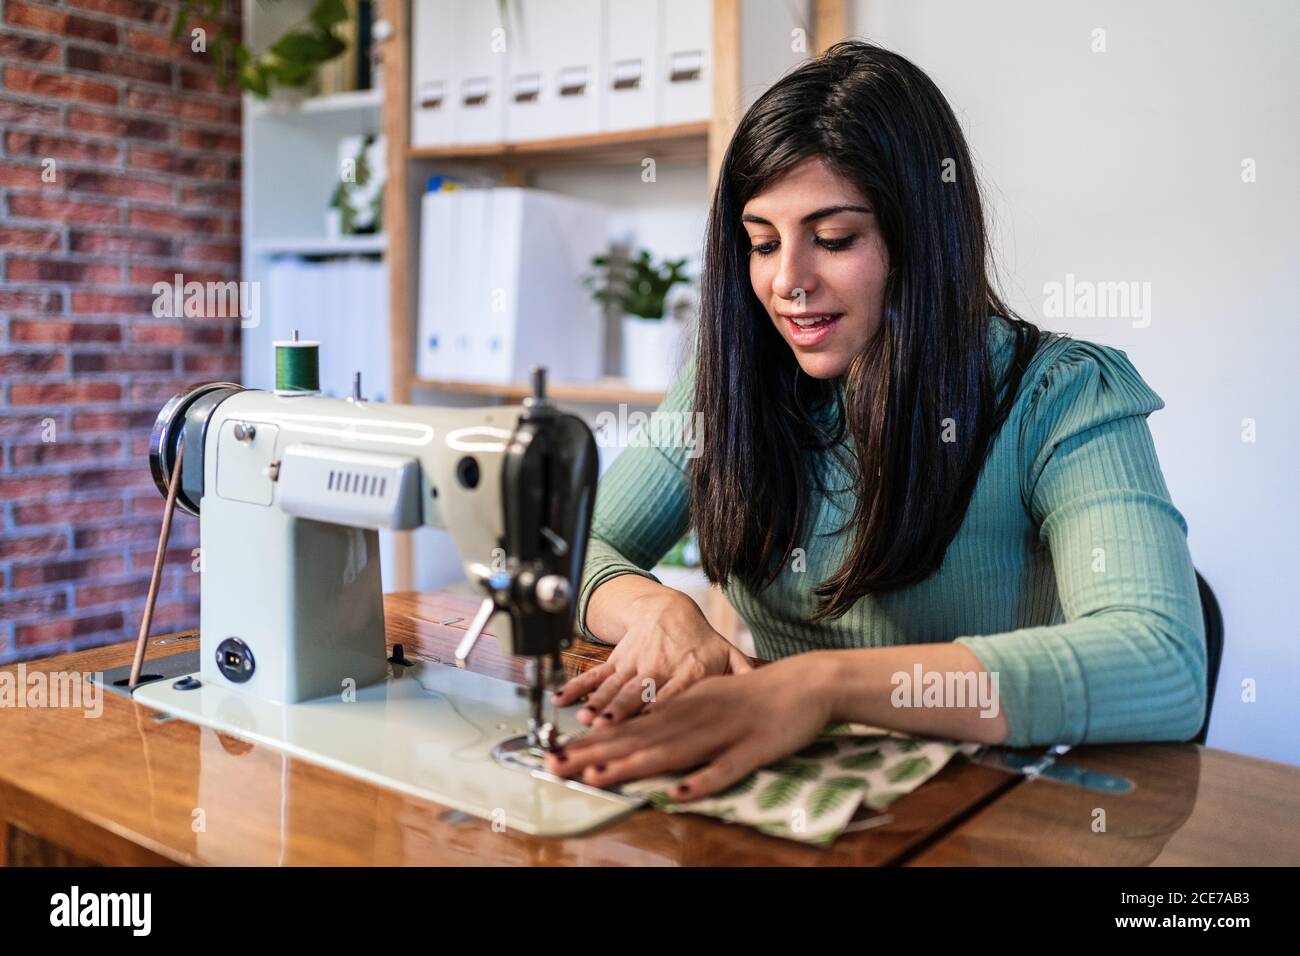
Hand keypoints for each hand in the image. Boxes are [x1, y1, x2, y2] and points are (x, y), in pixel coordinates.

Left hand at [543, 653, 837, 800]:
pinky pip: (726, 768)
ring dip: (633, 765)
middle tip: (555, 767)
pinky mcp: (753, 748)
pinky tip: (681, 793)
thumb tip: (634, 739)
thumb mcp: (704, 699)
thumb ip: (671, 719)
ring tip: (598, 778)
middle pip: (638, 740)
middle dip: (594, 755)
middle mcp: (693, 718)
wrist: (804, 682)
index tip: (554, 755)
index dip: (590, 743)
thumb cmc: (751, 695)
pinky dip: (703, 780)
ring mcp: (722, 733)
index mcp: (680, 708)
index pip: (628, 728)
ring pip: (672, 752)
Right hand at [553, 589, 751, 728]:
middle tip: (606, 727)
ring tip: (583, 718)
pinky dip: (577, 687)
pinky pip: (594, 674)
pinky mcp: (615, 661)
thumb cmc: (701, 641)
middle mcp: (658, 668)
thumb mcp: (728, 655)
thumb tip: (767, 693)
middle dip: (621, 710)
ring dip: (597, 703)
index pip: (676, 694)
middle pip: (638, 693)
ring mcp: (633, 664)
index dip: (663, 710)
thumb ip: (745, 674)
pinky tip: (561, 699)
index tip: (652, 727)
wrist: (667, 609)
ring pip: (614, 686)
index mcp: (688, 670)